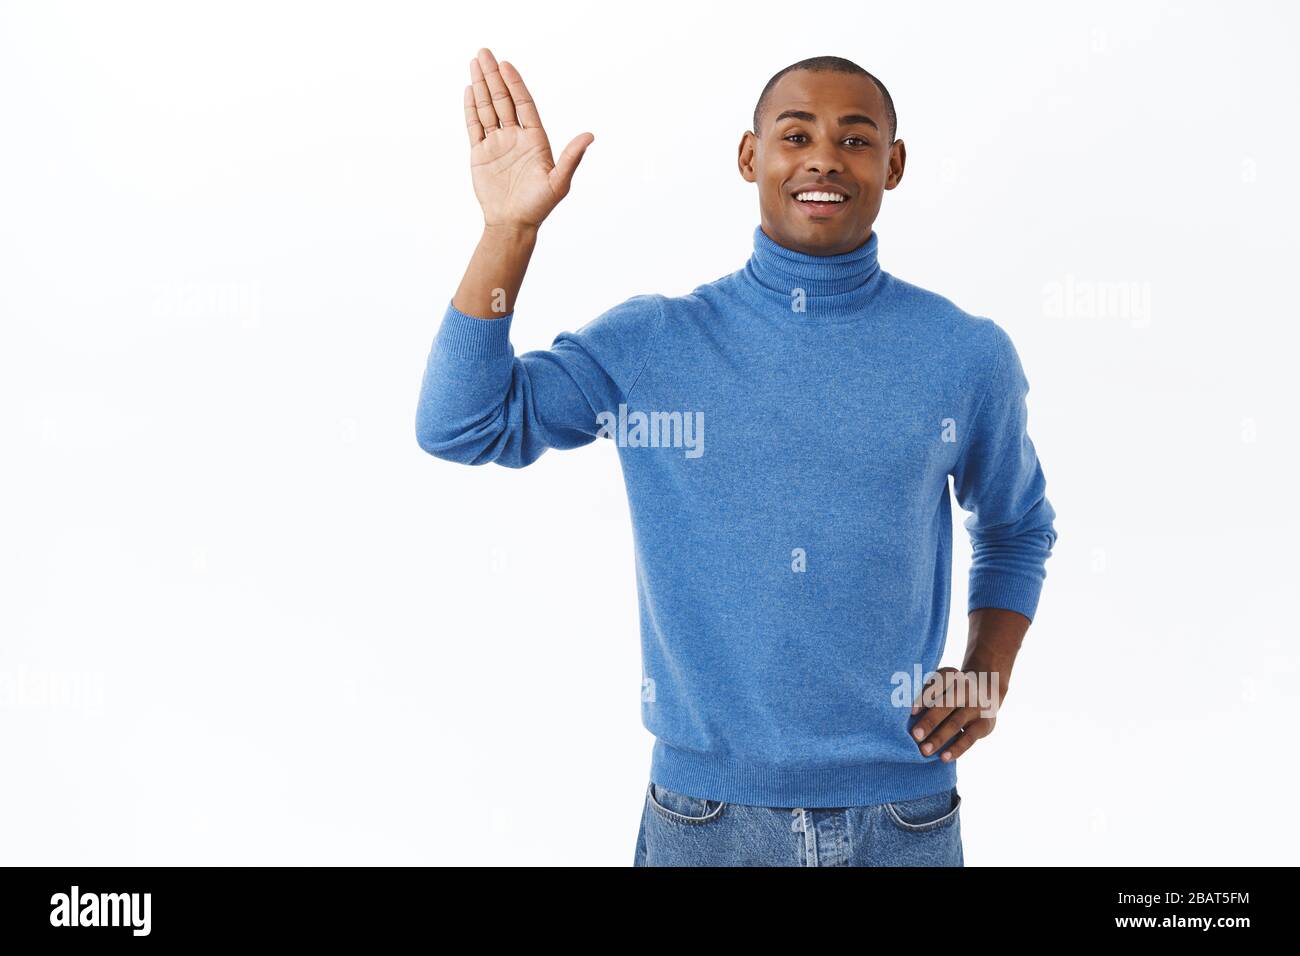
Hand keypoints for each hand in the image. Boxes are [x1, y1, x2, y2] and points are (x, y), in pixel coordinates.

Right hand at [463, 47, 594, 230]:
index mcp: (535, 139)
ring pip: (487, 109)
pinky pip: (474, 126)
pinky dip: (471, 109)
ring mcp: (497, 144)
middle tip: (484, 53)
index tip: (505, 65)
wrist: (513, 225)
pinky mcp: (481, 154)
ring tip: (475, 63)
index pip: (523, 104)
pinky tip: (469, 90)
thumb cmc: (539, 206)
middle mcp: (516, 138)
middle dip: (493, 77)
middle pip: (503, 100)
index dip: (514, 84)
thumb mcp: (559, 182)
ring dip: (481, 87)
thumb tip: (590, 136)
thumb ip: (572, 157)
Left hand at [908, 665, 1005, 761]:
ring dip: (939, 738)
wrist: (986, 694)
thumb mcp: (941, 686)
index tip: (910, 713)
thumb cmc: (950, 692)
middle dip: (929, 721)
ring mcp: (976, 706)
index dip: (923, 698)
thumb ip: (925, 695)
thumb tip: (903, 715)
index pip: (936, 685)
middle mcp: (965, 688)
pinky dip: (956, 749)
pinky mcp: (984, 724)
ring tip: (924, 751)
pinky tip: (943, 758)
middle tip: (915, 736)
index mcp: (950, 675)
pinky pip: (969, 738)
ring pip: (955, 723)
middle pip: (945, 705)